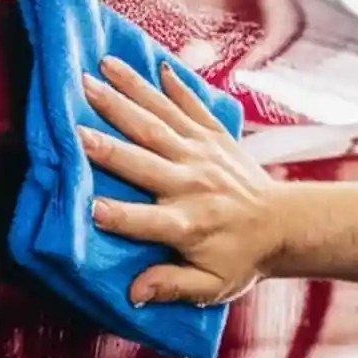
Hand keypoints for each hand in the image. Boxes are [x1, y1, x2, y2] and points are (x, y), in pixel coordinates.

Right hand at [79, 56, 281, 305]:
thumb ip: (172, 286)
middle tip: (73, 119)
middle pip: (143, 158)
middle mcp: (192, 183)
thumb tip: (135, 293)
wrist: (284, 225)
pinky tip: (155, 63)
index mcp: (187, 224)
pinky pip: (192, 105)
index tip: (85, 205)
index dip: (116, 216)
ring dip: (126, 95)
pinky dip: (175, 84)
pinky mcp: (214, 136)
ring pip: (159, 120)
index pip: (143, 221)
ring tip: (95, 72)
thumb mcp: (211, 285)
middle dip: (107, 141)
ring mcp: (203, 154)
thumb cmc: (240, 258)